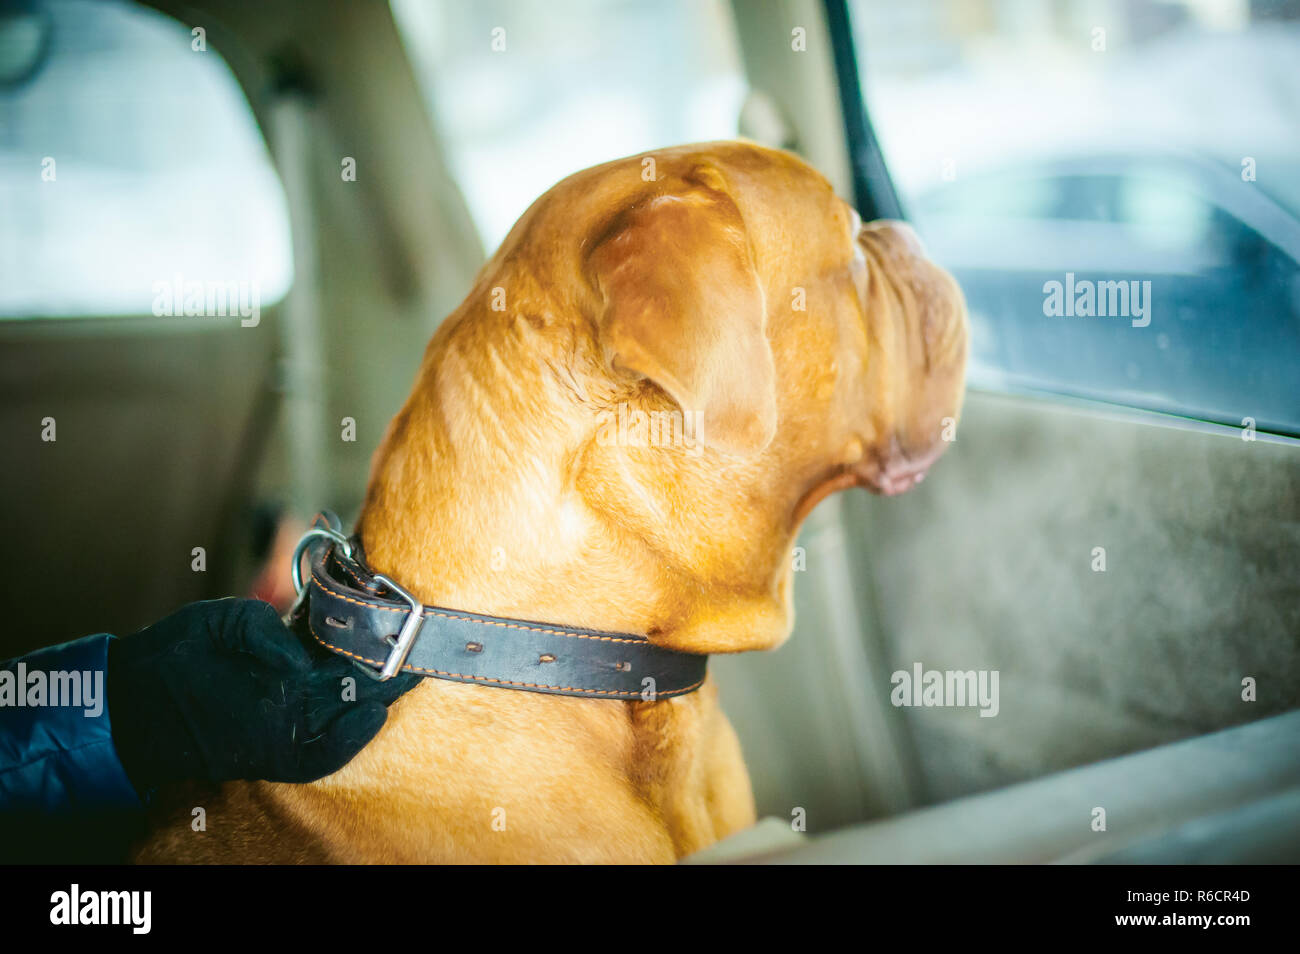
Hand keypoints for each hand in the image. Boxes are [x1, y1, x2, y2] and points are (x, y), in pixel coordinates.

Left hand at [107, 598, 417, 793]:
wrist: (136, 693)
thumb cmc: (182, 649)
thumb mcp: (227, 621)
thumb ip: (267, 630)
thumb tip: (299, 662)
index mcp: (296, 655)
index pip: (350, 646)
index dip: (380, 634)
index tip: (409, 615)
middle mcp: (301, 691)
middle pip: (362, 682)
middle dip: (396, 667)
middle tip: (429, 647)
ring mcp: (291, 722)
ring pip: (352, 717)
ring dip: (382, 700)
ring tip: (408, 676)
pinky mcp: (275, 751)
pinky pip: (322, 754)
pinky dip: (348, 739)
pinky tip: (369, 715)